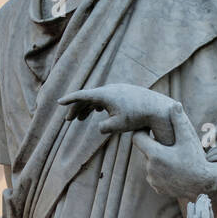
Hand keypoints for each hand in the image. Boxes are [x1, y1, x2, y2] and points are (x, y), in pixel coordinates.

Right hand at [59, 83, 177, 145]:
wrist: (157, 107)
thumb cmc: (138, 117)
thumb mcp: (118, 126)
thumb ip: (104, 128)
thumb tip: (99, 128)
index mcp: (104, 95)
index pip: (82, 96)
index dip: (69, 100)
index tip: (59, 102)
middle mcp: (109, 89)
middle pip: (87, 98)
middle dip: (76, 109)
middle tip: (68, 120)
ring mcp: (117, 90)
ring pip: (97, 98)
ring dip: (87, 108)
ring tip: (80, 118)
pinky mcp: (124, 92)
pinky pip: (105, 97)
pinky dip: (98, 105)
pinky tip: (97, 110)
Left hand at [131, 103, 216, 200]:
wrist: (203, 185)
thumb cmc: (196, 160)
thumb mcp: (188, 139)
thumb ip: (179, 121)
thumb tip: (174, 105)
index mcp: (155, 154)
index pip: (137, 138)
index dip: (142, 132)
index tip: (150, 129)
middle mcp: (150, 168)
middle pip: (146, 151)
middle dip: (154, 147)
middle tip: (169, 145)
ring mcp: (153, 180)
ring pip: (150, 164)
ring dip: (158, 160)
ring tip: (174, 158)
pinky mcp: (157, 188)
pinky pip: (155, 176)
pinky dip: (161, 172)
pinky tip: (174, 169)